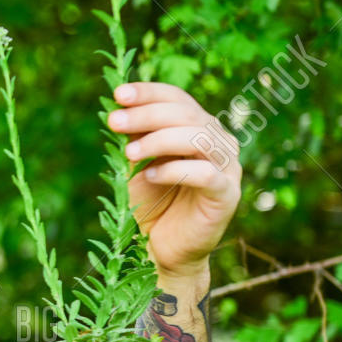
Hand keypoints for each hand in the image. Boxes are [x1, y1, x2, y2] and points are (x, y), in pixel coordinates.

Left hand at [109, 82, 241, 278]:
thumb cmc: (152, 202)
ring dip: (159, 140)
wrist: (163, 248)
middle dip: (146, 115)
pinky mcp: (227, 194)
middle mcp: (219, 142)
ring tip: (129, 152)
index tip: (118, 94)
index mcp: (199, 128)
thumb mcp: (139, 163)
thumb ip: (136, 136)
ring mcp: (228, 168)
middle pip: (187, 115)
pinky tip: (150, 176)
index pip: (178, 99)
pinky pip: (205, 174)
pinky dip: (174, 170)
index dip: (149, 93)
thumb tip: (118, 105)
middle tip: (114, 121)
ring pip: (198, 138)